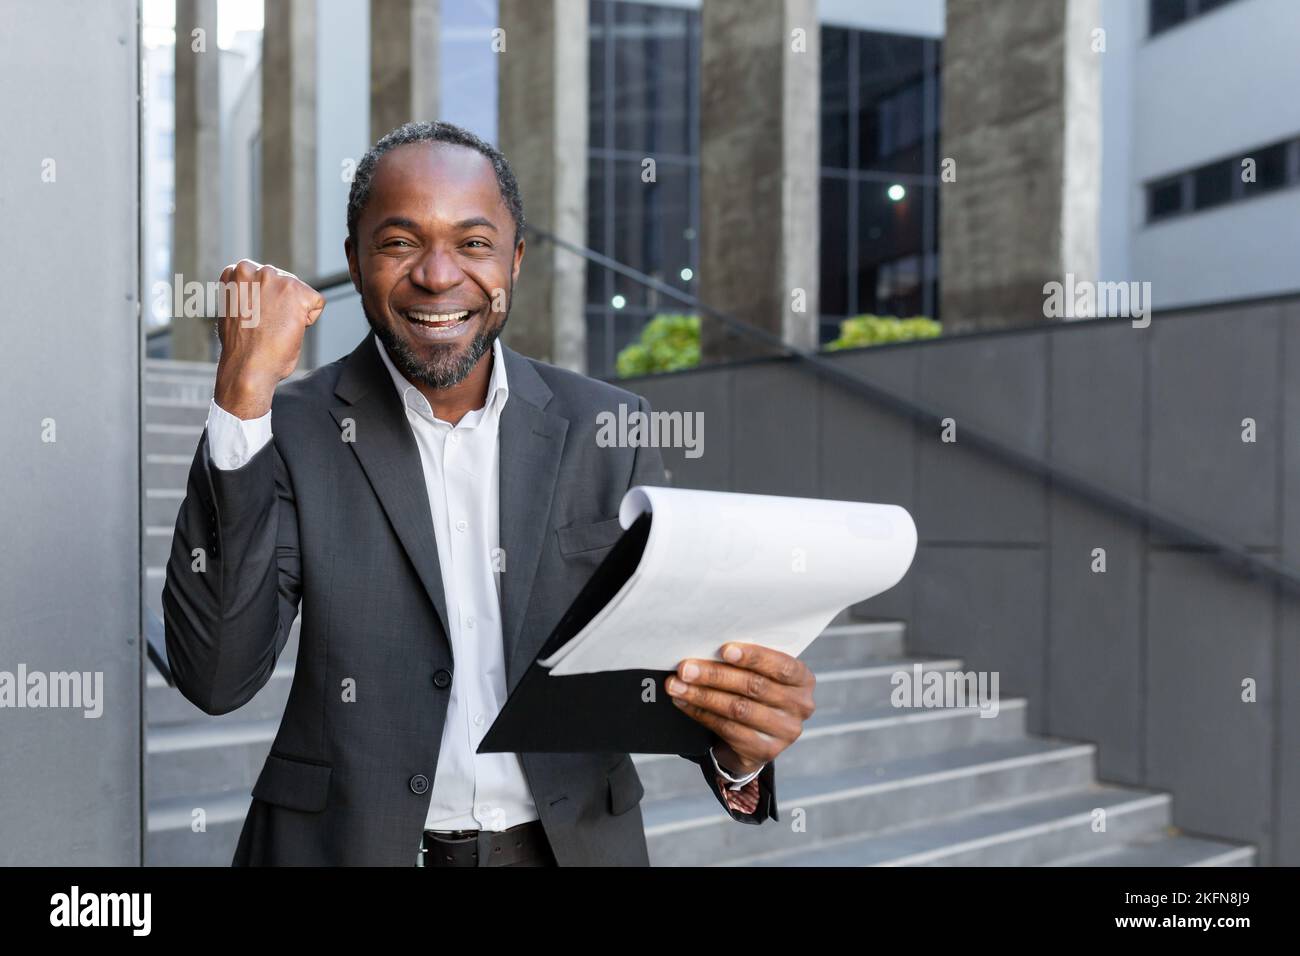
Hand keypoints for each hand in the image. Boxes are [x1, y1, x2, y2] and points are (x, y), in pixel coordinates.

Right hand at [212, 258, 325, 419]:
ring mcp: (278, 279)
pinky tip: (291, 329)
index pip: (265, 278)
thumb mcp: (234, 309)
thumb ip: (247, 293)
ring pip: (300, 293)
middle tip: (267, 325)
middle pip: (285, 283)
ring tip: (276, 327)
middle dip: (281, 303)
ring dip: (294, 311)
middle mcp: (257, 270)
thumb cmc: (241, 345)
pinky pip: (317, 303)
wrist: (248, 365)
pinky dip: (309, 319)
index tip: (255, 317)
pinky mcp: (297, 292)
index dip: (264, 301)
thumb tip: (260, 293)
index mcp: (238, 272)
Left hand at [666, 643, 814, 775]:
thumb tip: (707, 645)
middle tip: (685, 667)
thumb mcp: (760, 674)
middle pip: (754, 687)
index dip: (753, 657)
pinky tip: (683, 703)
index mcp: (802, 680)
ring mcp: (784, 732)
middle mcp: (800, 706)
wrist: (755, 736)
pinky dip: (701, 713)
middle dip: (715, 675)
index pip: (781, 666)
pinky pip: (727, 729)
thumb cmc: (754, 692)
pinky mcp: (764, 751)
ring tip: (676, 685)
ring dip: (701, 695)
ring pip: (737, 708)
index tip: (724, 650)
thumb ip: (746, 662)